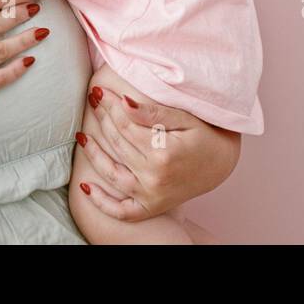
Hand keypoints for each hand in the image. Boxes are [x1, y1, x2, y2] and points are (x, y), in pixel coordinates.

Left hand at [74, 86, 241, 220]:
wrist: (221, 164)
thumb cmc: (204, 136)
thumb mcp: (184, 119)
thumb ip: (153, 113)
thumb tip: (123, 102)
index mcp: (164, 152)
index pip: (126, 125)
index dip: (111, 107)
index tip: (101, 92)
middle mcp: (154, 177)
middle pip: (117, 144)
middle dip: (102, 120)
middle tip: (93, 101)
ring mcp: (151, 195)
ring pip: (112, 174)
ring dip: (93, 154)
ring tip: (82, 136)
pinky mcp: (150, 207)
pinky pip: (121, 211)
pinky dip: (101, 202)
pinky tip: (85, 186)